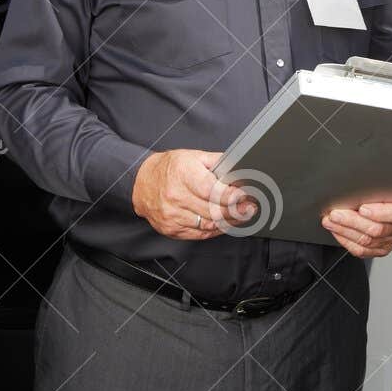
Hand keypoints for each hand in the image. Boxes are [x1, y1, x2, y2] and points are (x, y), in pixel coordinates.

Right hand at [131, 149, 256, 239]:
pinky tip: (226, 223)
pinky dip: (216, 229)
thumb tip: (240, 168)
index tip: (245, 196)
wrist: (141, 183)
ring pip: (209, 224)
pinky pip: (200, 234)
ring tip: (242, 216)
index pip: (211, 190)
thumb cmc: (170, 168)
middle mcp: (175, 197)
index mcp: (183, 174)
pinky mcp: (171, 229)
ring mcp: (172, 215)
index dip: (231, 196)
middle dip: (236, 210)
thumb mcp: (194, 156)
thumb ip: (218, 162)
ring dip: (229, 222)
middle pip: (213, 210)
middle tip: (250, 208)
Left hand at [321, 194, 391, 258]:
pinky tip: (337, 231)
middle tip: (335, 214)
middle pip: (377, 229)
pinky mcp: (380, 249)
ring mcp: (391, 240)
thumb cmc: (386, 191)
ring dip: (344, 231)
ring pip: (367, 241)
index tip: (362, 208)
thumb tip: (354, 188)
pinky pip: (362, 250)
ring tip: (330, 221)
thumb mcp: (384, 183)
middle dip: (351, 221)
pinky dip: (346, 241)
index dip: (379, 213)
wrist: (390, 202)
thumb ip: (374, 188)